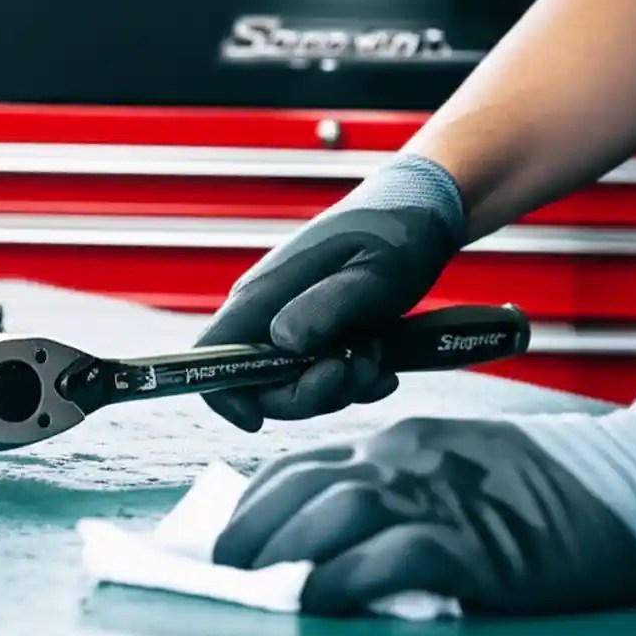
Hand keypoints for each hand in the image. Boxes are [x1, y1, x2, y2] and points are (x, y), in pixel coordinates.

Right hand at [194, 154, 466, 431]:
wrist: (425, 215)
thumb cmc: (398, 234)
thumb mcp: (372, 275)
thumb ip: (326, 307)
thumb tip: (281, 343)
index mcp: (267, 293)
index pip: (211, 354)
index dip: (225, 394)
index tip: (260, 420)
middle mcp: (270, 310)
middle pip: (259, 384)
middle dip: (309, 394)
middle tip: (354, 370)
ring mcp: (294, 321)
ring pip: (295, 385)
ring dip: (341, 385)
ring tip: (377, 354)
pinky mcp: (320, 331)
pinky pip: (322, 374)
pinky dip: (354, 381)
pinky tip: (385, 365)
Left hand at [212, 396, 635, 615]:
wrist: (633, 480)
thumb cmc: (551, 481)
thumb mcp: (462, 464)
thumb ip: (403, 486)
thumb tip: (346, 532)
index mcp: (402, 438)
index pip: (304, 462)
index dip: (255, 499)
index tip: (230, 531)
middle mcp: (407, 457)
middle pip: (302, 485)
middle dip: (249, 528)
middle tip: (221, 568)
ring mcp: (438, 494)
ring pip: (332, 513)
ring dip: (280, 551)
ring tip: (251, 587)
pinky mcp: (472, 540)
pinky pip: (387, 557)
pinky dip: (342, 580)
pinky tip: (314, 601)